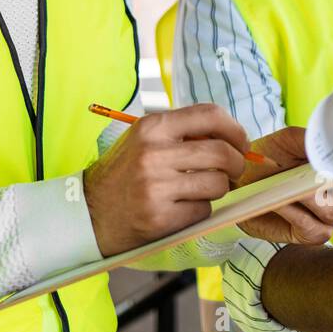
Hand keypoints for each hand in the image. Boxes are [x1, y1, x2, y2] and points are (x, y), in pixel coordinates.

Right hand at [84, 103, 248, 256]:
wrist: (91, 213)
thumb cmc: (125, 173)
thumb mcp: (145, 140)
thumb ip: (182, 132)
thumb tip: (232, 137)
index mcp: (152, 127)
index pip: (210, 114)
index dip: (235, 129)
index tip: (241, 143)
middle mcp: (153, 153)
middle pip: (222, 152)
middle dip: (237, 164)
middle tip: (233, 172)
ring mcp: (156, 186)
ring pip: (218, 183)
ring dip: (219, 189)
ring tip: (201, 190)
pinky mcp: (161, 217)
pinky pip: (204, 210)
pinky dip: (200, 210)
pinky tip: (181, 208)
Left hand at [236, 126, 332, 244]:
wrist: (242, 180)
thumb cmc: (268, 158)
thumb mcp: (287, 140)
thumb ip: (309, 139)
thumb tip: (328, 142)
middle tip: (321, 177)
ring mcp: (325, 217)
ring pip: (332, 212)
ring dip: (309, 199)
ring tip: (286, 189)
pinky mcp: (309, 234)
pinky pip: (312, 227)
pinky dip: (295, 214)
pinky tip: (279, 203)